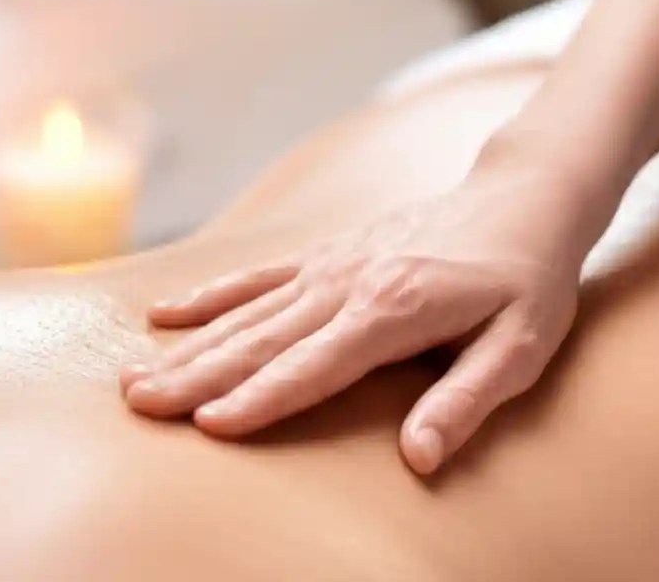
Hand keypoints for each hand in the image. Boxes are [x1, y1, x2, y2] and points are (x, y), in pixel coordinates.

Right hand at [120, 170, 592, 474]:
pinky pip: (257, 277)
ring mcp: (330, 266)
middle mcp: (349, 284)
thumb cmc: (526, 283)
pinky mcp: (325, 255)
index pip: (315, 366)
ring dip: (189, 348)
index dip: (262, 398)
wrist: (520, 200)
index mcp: (394, 311)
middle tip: (139, 406)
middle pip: (262, 339)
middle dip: (198, 376)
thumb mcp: (519, 348)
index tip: (209, 425)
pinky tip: (163, 315)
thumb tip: (418, 459)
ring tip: (132, 380)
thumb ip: (466, 401)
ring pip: (246, 312)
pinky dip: (210, 296)